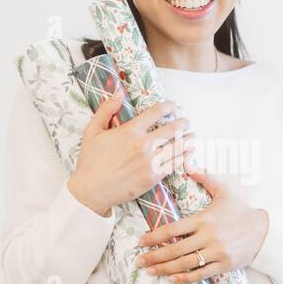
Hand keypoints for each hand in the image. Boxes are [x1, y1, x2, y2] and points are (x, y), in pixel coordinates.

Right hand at [68, 91, 195, 216]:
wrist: (91, 191)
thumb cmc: (90, 162)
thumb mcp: (92, 131)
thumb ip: (106, 110)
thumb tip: (118, 92)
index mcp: (130, 130)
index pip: (155, 113)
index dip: (168, 107)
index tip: (173, 106)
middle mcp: (143, 144)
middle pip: (171, 129)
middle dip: (182, 123)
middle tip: (186, 122)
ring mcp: (150, 161)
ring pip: (177, 147)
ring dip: (187, 140)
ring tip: (192, 136)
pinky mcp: (153, 177)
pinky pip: (174, 164)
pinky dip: (184, 157)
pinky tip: (189, 153)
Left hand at [134, 168, 268, 283]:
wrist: (265, 230)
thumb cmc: (241, 210)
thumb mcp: (224, 191)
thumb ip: (205, 178)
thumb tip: (188, 164)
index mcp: (204, 219)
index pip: (173, 229)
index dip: (155, 237)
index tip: (141, 241)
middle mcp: (208, 237)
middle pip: (175, 249)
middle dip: (154, 256)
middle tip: (138, 261)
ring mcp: (216, 252)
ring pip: (185, 263)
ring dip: (165, 269)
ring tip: (150, 272)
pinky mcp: (224, 265)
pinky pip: (201, 274)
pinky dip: (185, 278)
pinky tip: (172, 279)